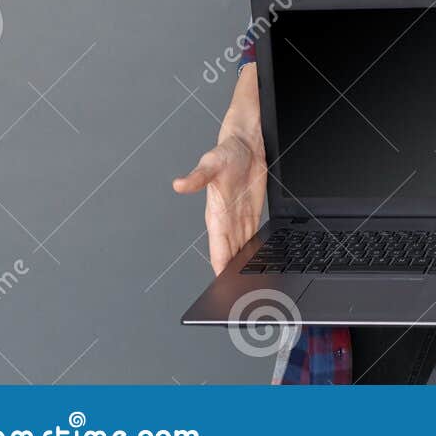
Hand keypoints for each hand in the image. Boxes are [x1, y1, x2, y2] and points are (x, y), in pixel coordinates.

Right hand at [171, 75, 266, 275]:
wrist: (244, 141)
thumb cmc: (225, 150)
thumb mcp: (211, 162)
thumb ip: (197, 176)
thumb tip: (178, 184)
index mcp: (216, 213)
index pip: (218, 246)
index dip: (220, 266)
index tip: (222, 285)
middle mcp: (226, 219)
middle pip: (230, 253)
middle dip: (232, 274)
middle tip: (238, 295)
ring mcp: (239, 217)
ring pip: (241, 248)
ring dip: (243, 265)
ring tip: (247, 286)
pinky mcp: (252, 212)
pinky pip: (252, 236)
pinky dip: (253, 250)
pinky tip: (256, 262)